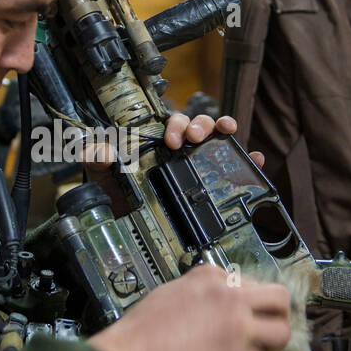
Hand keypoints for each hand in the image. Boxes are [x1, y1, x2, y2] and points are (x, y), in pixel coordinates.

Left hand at [82, 113, 265, 213]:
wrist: (129, 227)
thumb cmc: (118, 198)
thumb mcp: (102, 178)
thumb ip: (95, 161)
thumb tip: (102, 151)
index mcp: (157, 144)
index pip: (171, 123)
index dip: (176, 124)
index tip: (172, 140)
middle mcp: (181, 150)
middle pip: (197, 125)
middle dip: (199, 125)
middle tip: (194, 139)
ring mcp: (198, 164)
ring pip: (217, 138)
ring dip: (222, 130)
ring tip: (226, 133)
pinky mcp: (213, 182)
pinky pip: (234, 165)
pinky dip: (248, 157)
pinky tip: (255, 158)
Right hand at [90, 264, 291, 350]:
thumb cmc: (142, 328)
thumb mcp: (174, 291)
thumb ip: (203, 292)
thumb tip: (220, 305)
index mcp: (212, 275)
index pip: (250, 282)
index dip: (250, 301)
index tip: (244, 312)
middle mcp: (232, 295)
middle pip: (280, 298)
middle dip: (278, 313)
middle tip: (268, 326)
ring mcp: (239, 326)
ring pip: (282, 332)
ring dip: (273, 341)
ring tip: (259, 349)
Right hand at [159, 113, 264, 167]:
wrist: (186, 191)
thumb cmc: (209, 172)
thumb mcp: (228, 172)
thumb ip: (244, 165)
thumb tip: (257, 158)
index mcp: (216, 138)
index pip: (222, 125)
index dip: (226, 123)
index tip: (228, 127)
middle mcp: (199, 133)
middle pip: (199, 121)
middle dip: (198, 126)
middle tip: (195, 137)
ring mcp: (180, 135)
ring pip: (179, 122)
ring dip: (178, 128)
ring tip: (174, 142)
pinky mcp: (165, 139)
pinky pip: (162, 131)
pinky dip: (165, 133)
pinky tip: (164, 141)